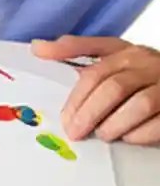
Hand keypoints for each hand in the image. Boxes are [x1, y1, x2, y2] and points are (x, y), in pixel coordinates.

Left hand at [32, 35, 159, 144]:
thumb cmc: (139, 75)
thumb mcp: (112, 57)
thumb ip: (75, 51)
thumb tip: (36, 47)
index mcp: (127, 52)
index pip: (95, 72)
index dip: (76, 97)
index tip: (63, 118)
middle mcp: (149, 65)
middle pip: (114, 88)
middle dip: (90, 113)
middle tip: (76, 132)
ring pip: (140, 105)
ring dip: (115, 124)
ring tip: (104, 134)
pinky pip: (159, 123)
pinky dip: (140, 134)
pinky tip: (129, 138)